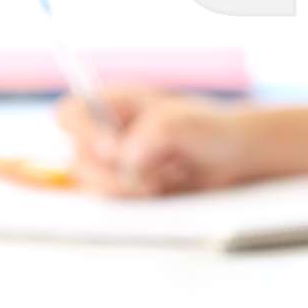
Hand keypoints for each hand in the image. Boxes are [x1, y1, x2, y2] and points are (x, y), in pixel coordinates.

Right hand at [54, 88, 248, 195]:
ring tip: (166, 180)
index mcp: (115, 105)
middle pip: (78, 159)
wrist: (236, 160)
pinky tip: (166, 189)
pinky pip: (114, 203)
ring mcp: (113, 165)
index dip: (82, 132)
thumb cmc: (213, 129)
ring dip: (127, 189)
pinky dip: (137, 202)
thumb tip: (126, 158)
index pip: (70, 113)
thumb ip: (155, 132)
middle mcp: (106, 134)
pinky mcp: (124, 190)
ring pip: (93, 185)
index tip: (113, 149)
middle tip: (149, 179)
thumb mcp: (190, 122)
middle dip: (111, 173)